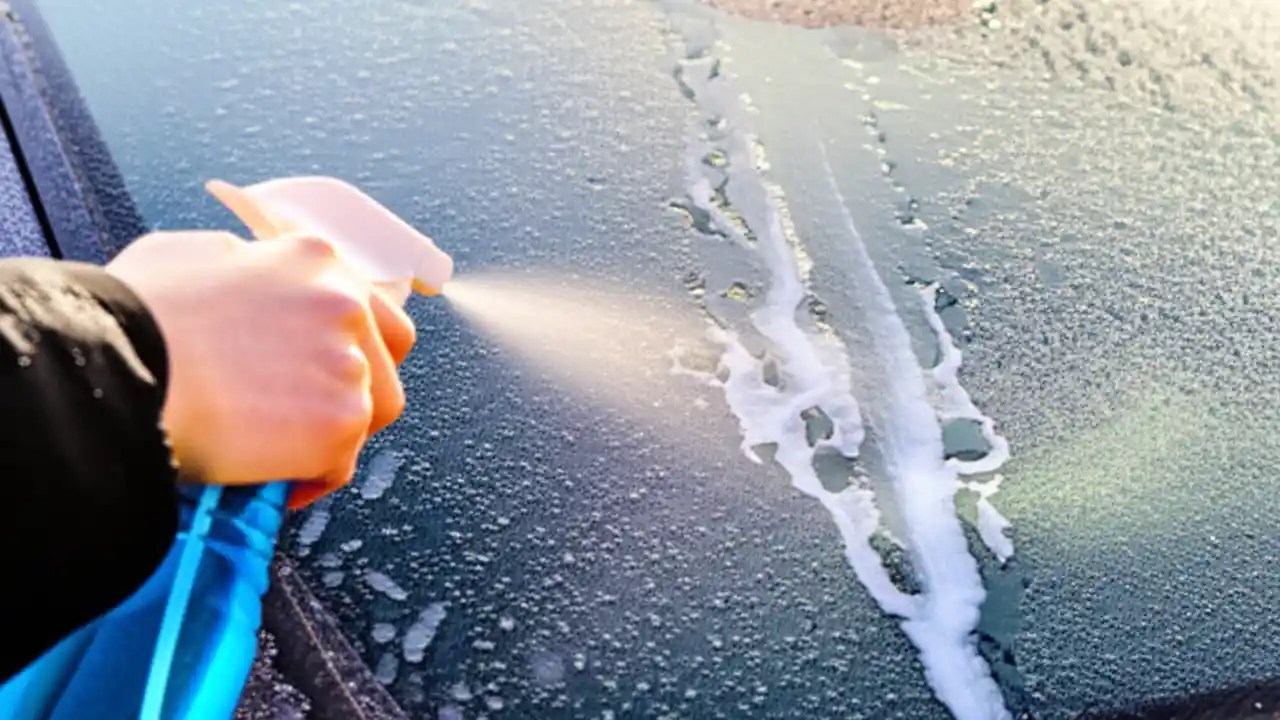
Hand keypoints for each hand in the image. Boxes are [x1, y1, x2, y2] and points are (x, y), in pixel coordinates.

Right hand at [106, 231, 415, 507]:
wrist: (117, 371)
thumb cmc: (134, 316)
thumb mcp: (192, 256)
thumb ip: (243, 268)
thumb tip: (247, 283)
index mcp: (315, 261)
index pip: (369, 309)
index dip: (348, 347)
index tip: (325, 372)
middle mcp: (345, 306)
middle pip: (384, 364)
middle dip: (355, 393)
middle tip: (310, 417)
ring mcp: (349, 365)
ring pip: (369, 415)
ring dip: (332, 436)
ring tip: (287, 451)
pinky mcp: (340, 422)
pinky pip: (339, 463)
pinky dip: (310, 478)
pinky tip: (274, 480)